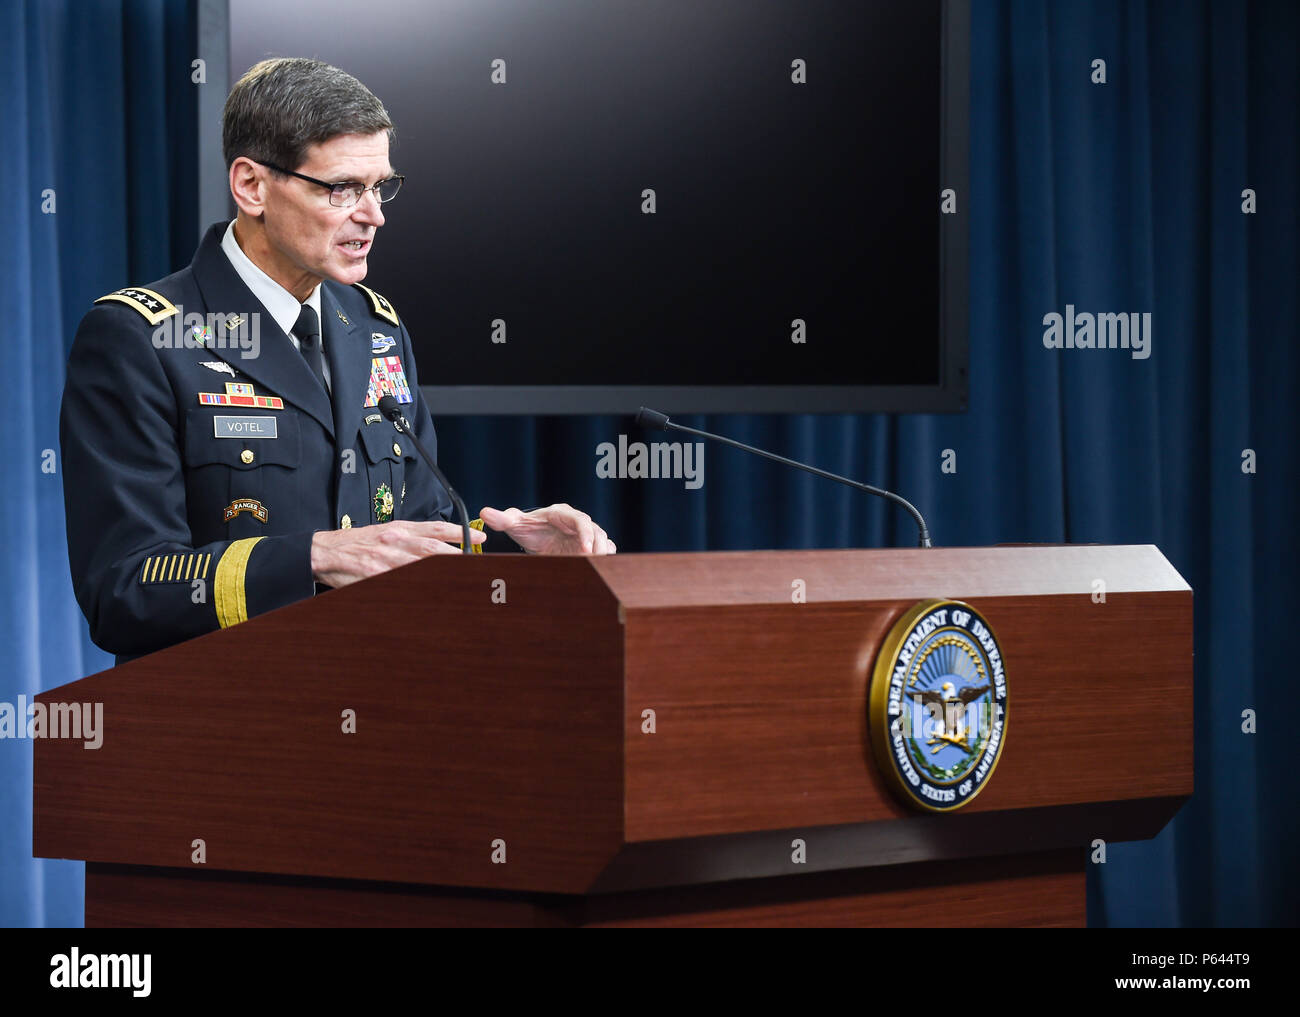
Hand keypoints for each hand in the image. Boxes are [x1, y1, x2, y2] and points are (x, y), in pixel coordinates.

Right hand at [311, 519, 484, 587]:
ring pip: (420, 565)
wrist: (325, 551)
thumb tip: (440, 545)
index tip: (479, 537)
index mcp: (399, 529)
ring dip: (442, 571)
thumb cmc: (357, 543)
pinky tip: (431, 594)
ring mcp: (384, 559)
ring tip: (463, 578)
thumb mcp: (386, 533)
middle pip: (433, 548)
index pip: (435, 528)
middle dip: (457, 555)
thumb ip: (411, 538)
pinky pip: (398, 581)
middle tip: (478, 562)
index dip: (459, 532)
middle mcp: (395, 541)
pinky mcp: (373, 574)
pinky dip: (415, 587)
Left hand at [478, 504, 615, 554]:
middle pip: (597, 531)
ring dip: (602, 553)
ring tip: (597, 566)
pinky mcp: (590, 545)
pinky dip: (604, 558)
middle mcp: (578, 522)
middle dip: (597, 546)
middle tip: (594, 561)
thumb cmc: (527, 529)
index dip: (585, 534)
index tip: (585, 549)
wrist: (536, 538)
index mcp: (563, 513)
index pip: (580, 520)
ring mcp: (586, 534)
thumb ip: (502, 519)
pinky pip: (604, 549)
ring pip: (603, 540)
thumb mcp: (515, 525)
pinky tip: (600, 567)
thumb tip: (485, 513)